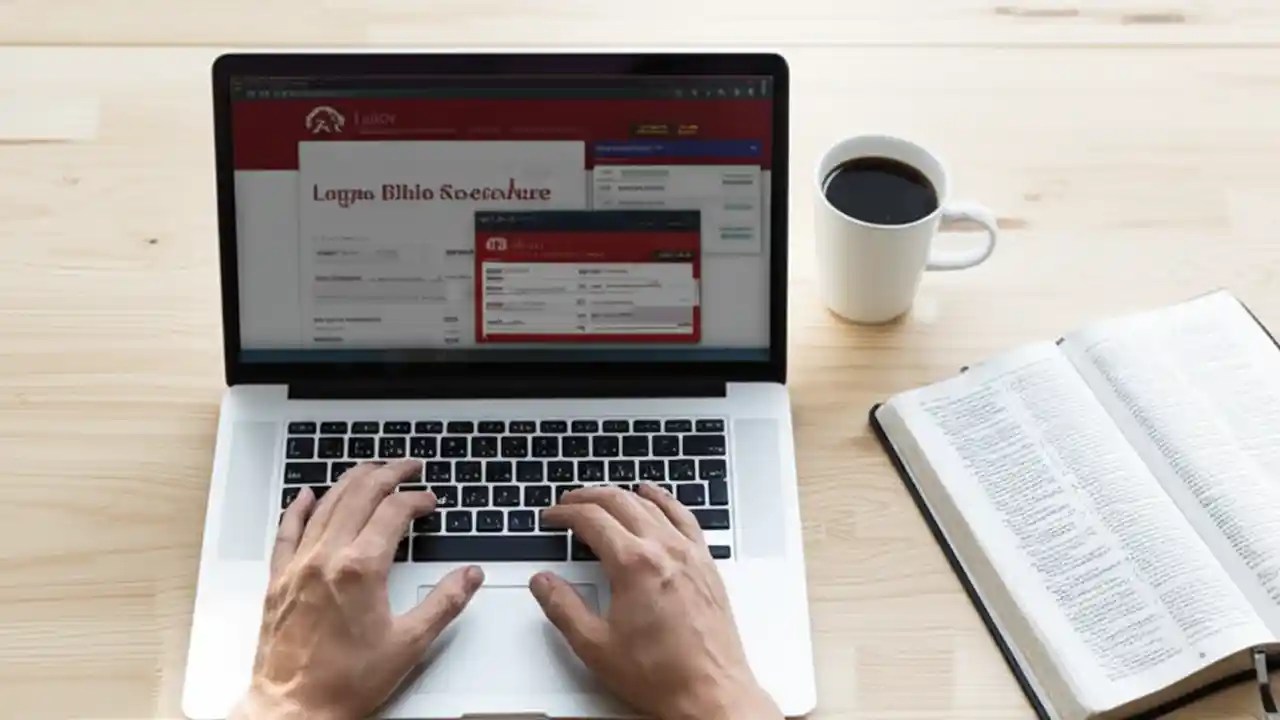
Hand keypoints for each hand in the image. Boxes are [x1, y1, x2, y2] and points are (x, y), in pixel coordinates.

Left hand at [232, 460, 484, 719]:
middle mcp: (327, 558)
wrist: (294, 708)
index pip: (394, 512)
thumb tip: (470, 576)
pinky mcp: (279, 579)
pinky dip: (299, 508)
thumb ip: (444, 603)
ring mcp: (299, 566)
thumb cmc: (346, 682)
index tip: (430, 500)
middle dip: (389, 473)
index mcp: (361, 569)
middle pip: (360, 495)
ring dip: (352, 480)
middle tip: (409, 466)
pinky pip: (287, 530)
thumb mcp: (409, 644)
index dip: (416, 499)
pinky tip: (308, 494)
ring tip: (371, 468)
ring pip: (326, 504)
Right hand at [530, 484, 781, 719]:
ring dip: (620, 495)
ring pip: (650, 505)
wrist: (709, 692)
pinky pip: (684, 517)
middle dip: (587, 498)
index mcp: (633, 565)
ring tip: (600, 498)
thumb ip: (563, 607)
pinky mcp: (705, 563)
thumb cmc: (659, 674)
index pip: (591, 520)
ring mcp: (689, 553)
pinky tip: (653, 496)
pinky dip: (664, 500)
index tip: (551, 517)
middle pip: (619, 502)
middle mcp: (663, 549)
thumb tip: (542, 582)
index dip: (564, 513)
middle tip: (567, 503)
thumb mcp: (595, 646)